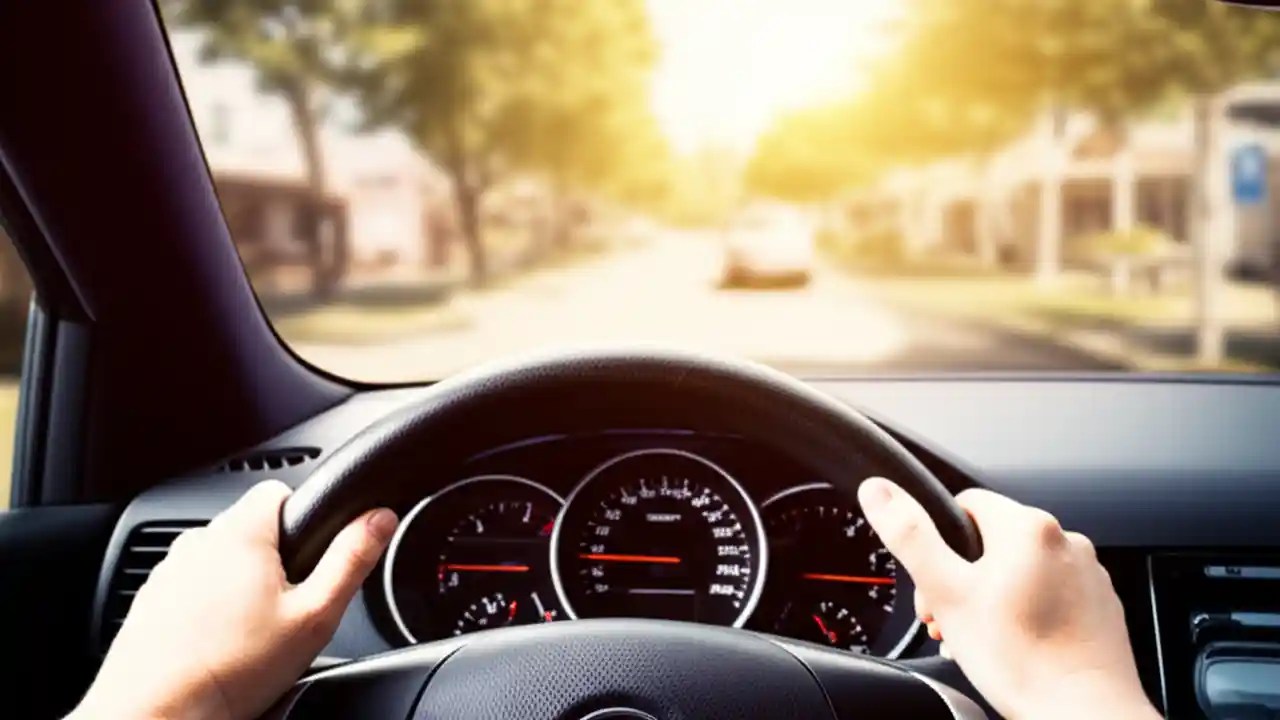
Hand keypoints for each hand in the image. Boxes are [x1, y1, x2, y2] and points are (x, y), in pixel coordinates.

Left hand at [70, 480, 397, 719]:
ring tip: (250, 633)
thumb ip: (350, 561)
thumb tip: (379, 519)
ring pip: (218, 561)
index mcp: (240, 535)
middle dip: (273, 560)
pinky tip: (218, 644)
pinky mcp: (149, 602)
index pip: (278, 490)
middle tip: (286, 608)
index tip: (309, 557)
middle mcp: (197, 543)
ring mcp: (167, 572)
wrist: (158, 714)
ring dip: (237, 584)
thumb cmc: (233, 671)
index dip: (302, 519)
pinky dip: (205, 609)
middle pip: (250, 530)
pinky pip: (190, 589)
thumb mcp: (314, 617)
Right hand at [857, 477, 1158, 719]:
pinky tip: (1017, 646)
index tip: (938, 582)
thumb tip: (879, 491)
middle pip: (992, 542)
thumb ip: (910, 535)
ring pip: (1021, 571)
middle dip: (964, 578)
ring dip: (993, 599)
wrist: (1084, 715)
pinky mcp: (1100, 606)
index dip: (941, 543)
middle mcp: (1067, 541)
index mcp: (1029, 527)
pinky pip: (1052, 596)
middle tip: (953, 619)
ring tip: (983, 639)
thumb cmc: (1023, 661)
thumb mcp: (947, 593)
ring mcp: (1088, 574)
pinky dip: (1028, 615)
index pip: (966, 504)